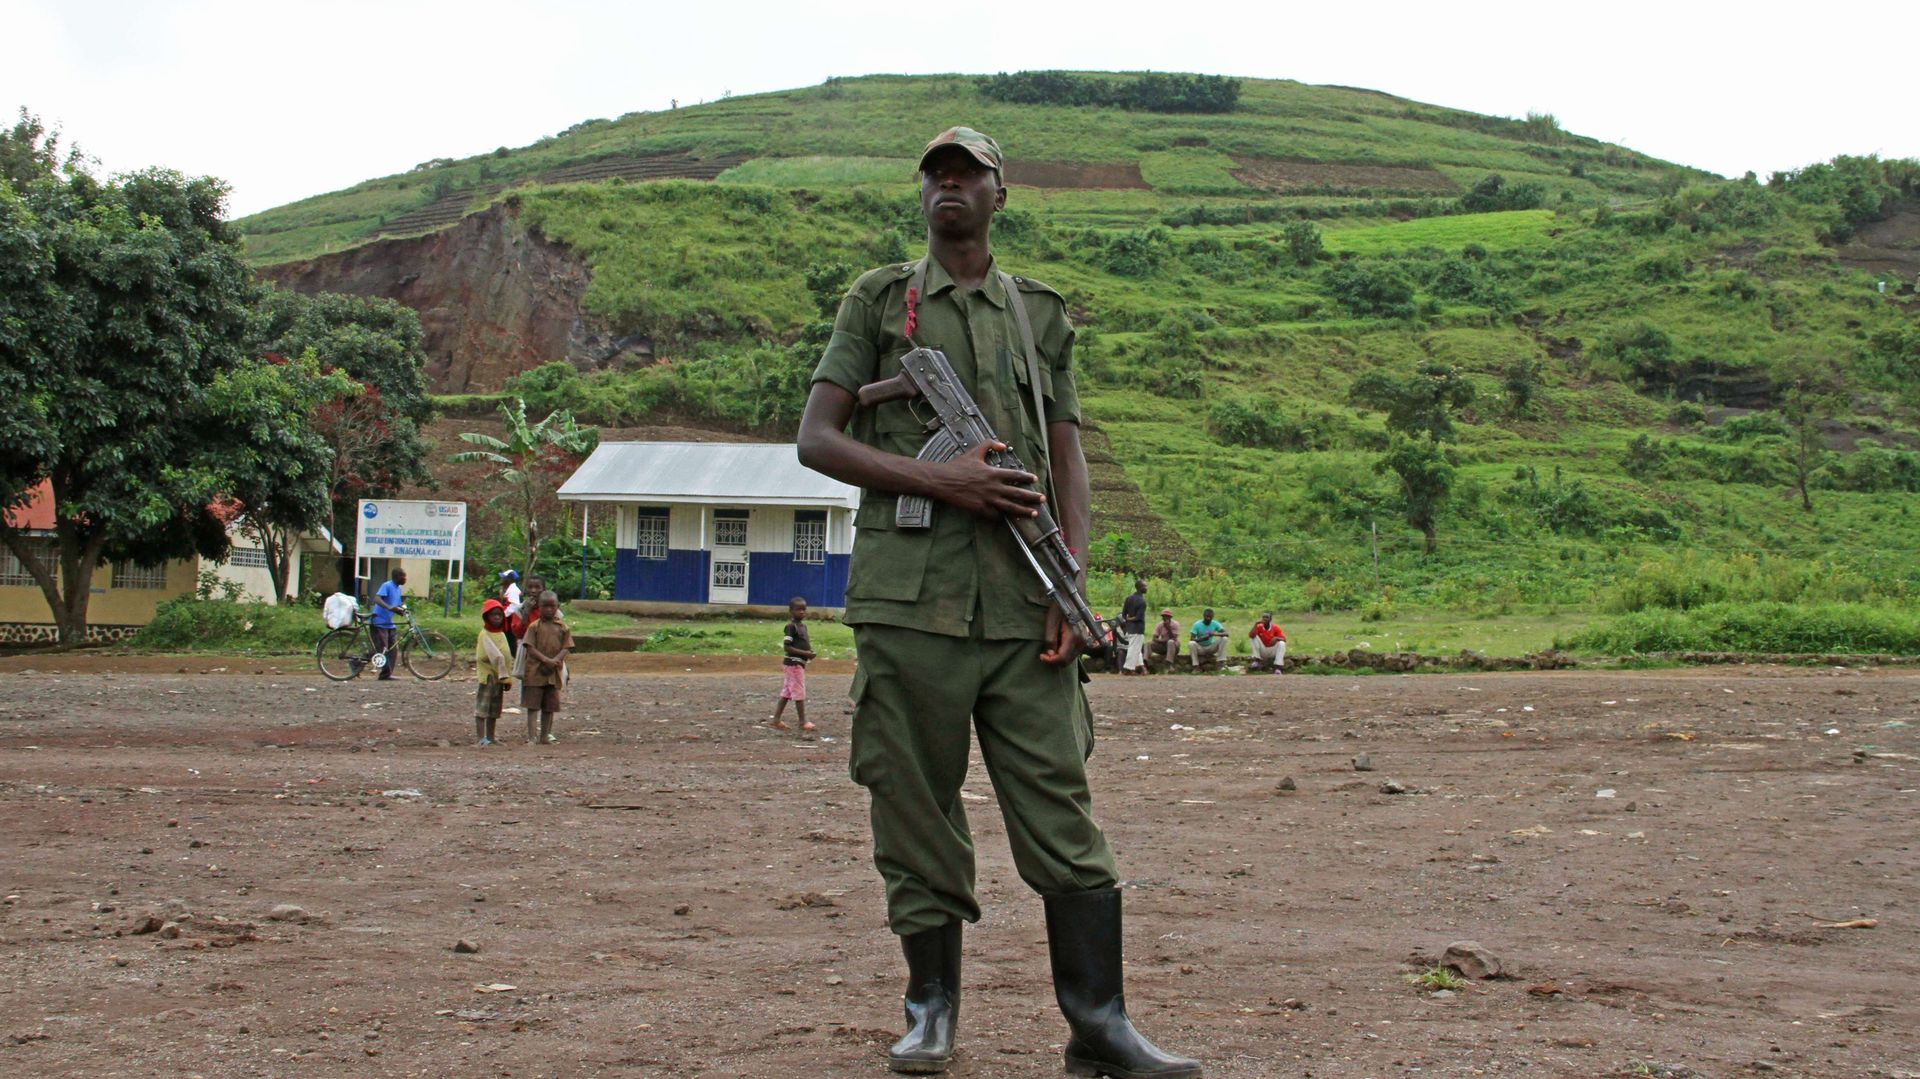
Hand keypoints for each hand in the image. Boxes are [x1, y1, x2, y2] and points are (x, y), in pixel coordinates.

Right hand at [929, 441, 1045, 519]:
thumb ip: (990, 445)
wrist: (942, 480)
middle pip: (1017, 493)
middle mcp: (993, 487)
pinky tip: (1007, 518)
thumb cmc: (958, 466)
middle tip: (1042, 499)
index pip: (1015, 476)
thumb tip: (1003, 445)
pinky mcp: (979, 509)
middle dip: (1032, 497)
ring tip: (1033, 514)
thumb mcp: (974, 451)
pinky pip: (994, 515)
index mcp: (993, 473)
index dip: (1027, 478)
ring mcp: (987, 499)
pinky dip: (1002, 517)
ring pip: (1010, 507)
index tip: (1034, 480)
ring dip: (1023, 511)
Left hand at [1036, 603, 1085, 666]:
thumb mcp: (1051, 622)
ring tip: (1050, 648)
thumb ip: (1050, 639)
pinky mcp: (1083, 640)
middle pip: (1067, 661)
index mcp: (1074, 636)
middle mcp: (1081, 641)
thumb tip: (1050, 654)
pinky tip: (1057, 645)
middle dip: (1054, 660)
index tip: (1041, 656)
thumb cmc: (1059, 608)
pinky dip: (1064, 653)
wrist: (1070, 598)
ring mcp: (1084, 641)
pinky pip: (1073, 653)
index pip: (1062, 658)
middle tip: (1044, 654)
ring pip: (1070, 658)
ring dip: (1058, 657)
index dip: (1050, 661)